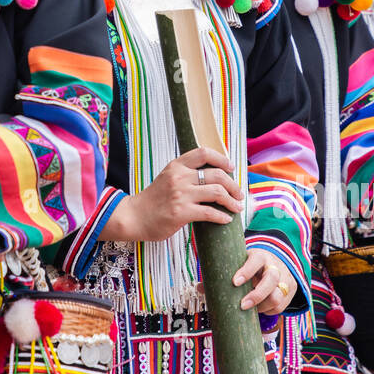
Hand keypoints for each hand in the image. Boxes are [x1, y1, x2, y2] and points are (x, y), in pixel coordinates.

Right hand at [102, 147, 243, 242]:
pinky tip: (226, 220)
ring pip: (217, 193)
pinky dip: (222, 217)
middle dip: (233, 185)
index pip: (204, 153)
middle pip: (217, 174)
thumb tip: (214, 177)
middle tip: (239, 194)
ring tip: (236, 207)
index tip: (231, 167)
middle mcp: (179, 177)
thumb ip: (186, 174)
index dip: (222, 158)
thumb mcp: (167, 178)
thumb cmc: (153, 200)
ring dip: (232, 201)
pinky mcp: (181, 213)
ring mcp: (180, 194)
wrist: (134, 216)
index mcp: (176, 165)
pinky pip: (210, 213)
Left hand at [234, 249, 294, 313]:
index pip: (256, 261)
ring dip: (262, 306)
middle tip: (242, 305)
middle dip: (256, 295)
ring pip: (277, 297)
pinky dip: (268, 311)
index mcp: (260, 256)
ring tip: (250, 308)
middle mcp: (275, 266)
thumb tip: (205, 288)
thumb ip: (228, 272)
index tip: (235, 282)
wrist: (274, 262)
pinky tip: (260, 308)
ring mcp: (285, 278)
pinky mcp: (291, 290)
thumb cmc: (250, 266)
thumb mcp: (242, 262)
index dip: (246, 271)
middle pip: (271, 279)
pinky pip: (280, 307)